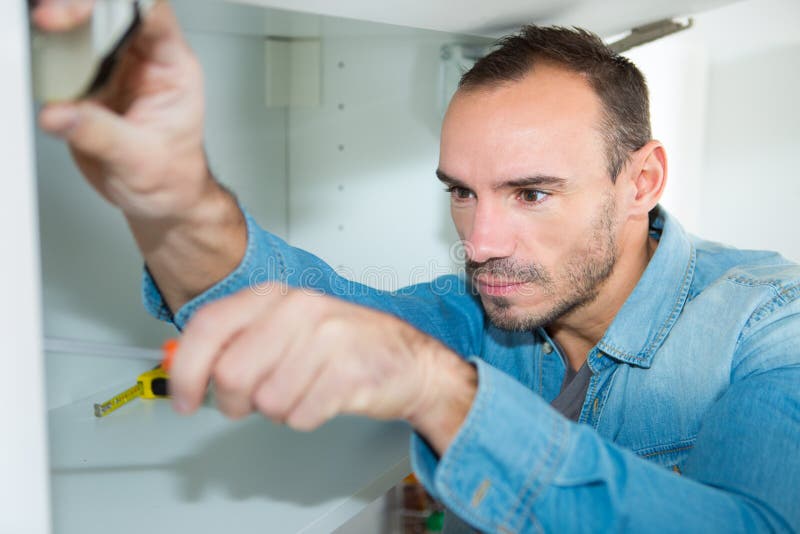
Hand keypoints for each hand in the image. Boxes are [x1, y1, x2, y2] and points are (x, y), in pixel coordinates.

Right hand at [35, 0, 212, 221]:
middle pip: (109, 11)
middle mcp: (142, 61)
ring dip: (56, 30)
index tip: (87, 13)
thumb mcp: (141, 160)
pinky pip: (59, 57)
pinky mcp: (85, 83)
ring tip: (42, 43)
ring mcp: (112, 69)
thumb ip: (99, 134)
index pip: (151, 13)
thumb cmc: (171, 177)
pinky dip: (43, 57)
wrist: (159, 200)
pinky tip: (39, 68)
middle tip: (52, 21)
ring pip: (80, 28)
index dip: (119, 4)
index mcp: (172, 67)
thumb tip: (60, 114)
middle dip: (78, 9)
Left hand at [169, 284, 477, 454]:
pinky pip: (300, 416)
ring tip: (302, 390)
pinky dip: (306, 418)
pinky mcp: (348, 375)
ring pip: (266, 401)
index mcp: (278, 296)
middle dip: (234, 401)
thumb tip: (188, 364)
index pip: (210, 326)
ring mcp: (327, 341)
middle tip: (249, 402)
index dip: (186, 369)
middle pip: (232, 373)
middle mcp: (300, 311)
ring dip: (278, 409)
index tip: (183, 397)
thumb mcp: (289, 325)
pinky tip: (324, 398)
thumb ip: (240, 338)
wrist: (411, 360)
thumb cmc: (346, 344)